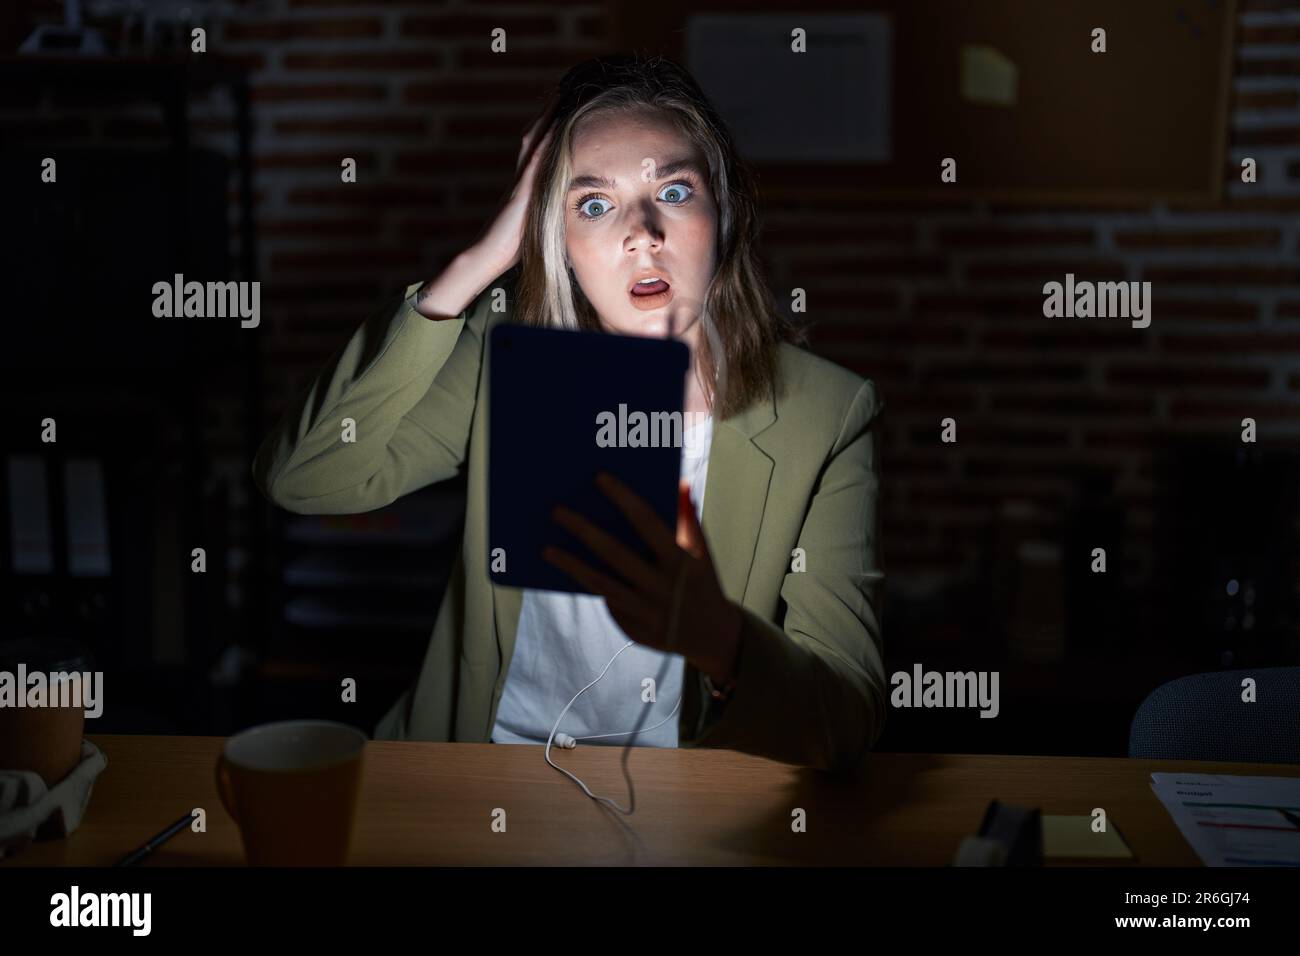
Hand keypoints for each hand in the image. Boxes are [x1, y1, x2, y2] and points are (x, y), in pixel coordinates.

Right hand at [473, 110, 556, 272]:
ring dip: (547, 120)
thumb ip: (544, 211)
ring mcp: (520, 182)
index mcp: (525, 184)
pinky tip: (556, 130)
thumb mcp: (534, 222)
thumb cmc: (511, 245)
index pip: (539, 149)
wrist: (489, 254)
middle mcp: (522, 177)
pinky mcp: (521, 192)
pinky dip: (545, 145)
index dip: (549, 127)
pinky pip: (534, 163)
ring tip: (561, 98)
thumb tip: (561, 210)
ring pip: (534, 143)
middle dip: (548, 114)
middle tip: (562, 90)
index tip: (562, 107)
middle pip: (534, 137)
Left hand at [542, 473, 743, 685]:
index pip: (647, 522)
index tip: (599, 478)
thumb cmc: (702, 581)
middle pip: (614, 554)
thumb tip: (677, 482)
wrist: (714, 635)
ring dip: (571, 565)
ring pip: (601, 584)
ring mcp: (647, 612)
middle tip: (557, 511)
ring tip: (547, 550)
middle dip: (584, 530)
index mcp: (681, 560)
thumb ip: (688, 518)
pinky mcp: (634, 630)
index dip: (624, 498)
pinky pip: (608, 604)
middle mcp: (662, 586)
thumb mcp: (702, 551)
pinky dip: (590, 587)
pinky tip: (570, 573)